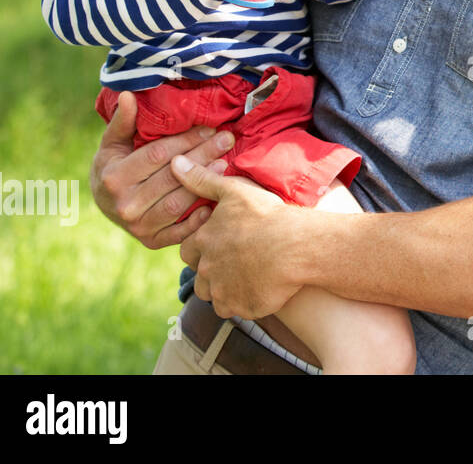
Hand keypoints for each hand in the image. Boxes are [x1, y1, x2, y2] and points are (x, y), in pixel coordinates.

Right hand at [90, 91, 234, 247]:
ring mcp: (137, 226)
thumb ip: (123, 121)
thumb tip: (128, 94)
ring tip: (225, 165)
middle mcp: (124, 205)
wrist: (103, 204)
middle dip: (203, 156)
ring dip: (206, 184)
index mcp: (114, 178)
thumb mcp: (112, 143)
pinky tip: (215, 202)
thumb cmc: (113, 166)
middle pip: (173, 177)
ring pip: (179, 203)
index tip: (210, 128)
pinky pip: (180, 232)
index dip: (186, 140)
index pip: (158, 155)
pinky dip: (199, 219)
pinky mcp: (151, 241)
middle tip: (227, 141)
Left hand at [174, 156, 302, 318]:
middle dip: (212, 271)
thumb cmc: (267, 216)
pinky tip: (260, 287)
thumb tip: (175, 163)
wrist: (296, 245)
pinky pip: (236, 309)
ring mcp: (223, 290)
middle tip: (236, 261)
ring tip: (248, 276)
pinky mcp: (242, 306)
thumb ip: (203, 180)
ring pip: (215, 295)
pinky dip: (244, 302)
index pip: (188, 250)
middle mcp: (207, 269)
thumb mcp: (235, 191)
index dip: (202, 247)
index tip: (221, 243)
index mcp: (203, 241)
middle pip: (200, 276)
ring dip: (225, 289)